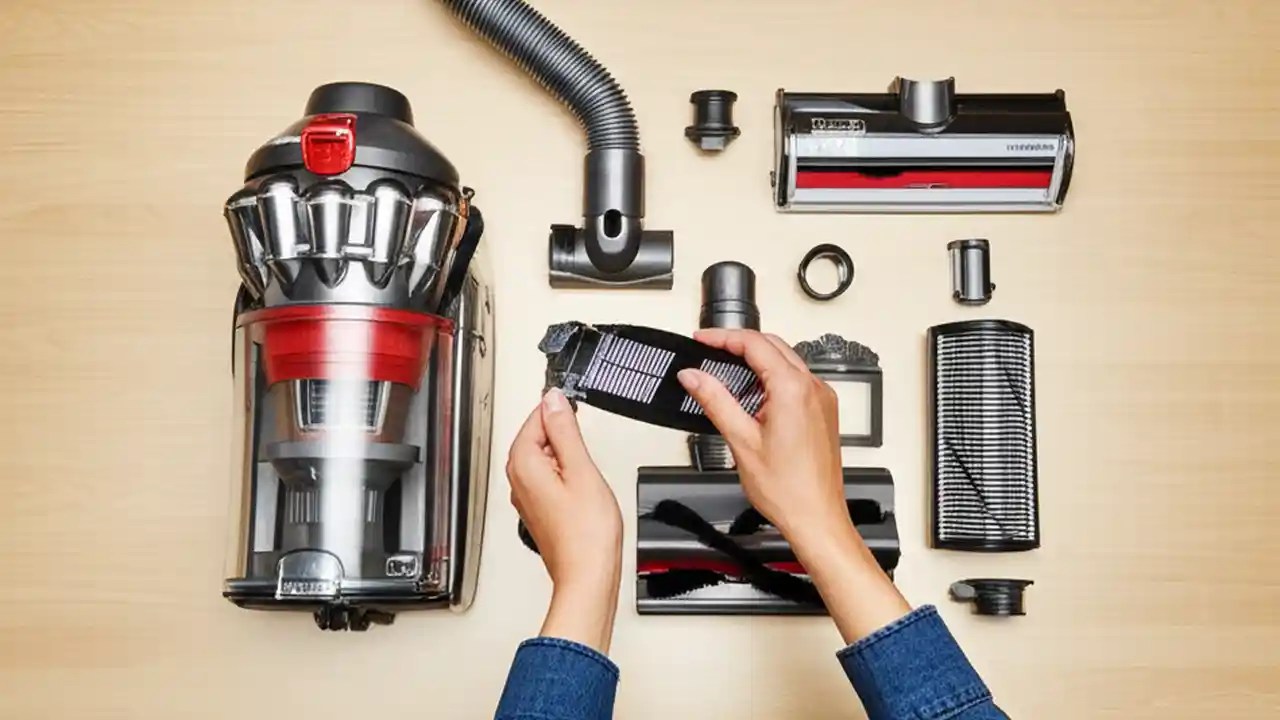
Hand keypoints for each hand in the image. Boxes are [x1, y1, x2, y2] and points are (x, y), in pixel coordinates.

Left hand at [505, 388, 622, 651]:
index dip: (556, 407)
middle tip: (582, 422)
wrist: (587, 576)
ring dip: (560, 448)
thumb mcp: (581, 469)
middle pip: (534, 437)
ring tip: (583, 450)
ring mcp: (527, 497)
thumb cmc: (586, 533)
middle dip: (557, 426)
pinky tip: (579, 475)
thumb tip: (553, 400)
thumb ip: (565, 431)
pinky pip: (545, 476)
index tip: (573, 401)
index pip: (534, 419)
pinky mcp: (538, 510)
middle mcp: (518, 481)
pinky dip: (561, 469)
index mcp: (524, 465)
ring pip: (539, 457)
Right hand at [677, 329, 909, 642]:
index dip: (723, 337)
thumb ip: (715, 401)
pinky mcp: (824, 412)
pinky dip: (772, 379)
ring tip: (725, 375)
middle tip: (708, 351)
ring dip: (757, 361)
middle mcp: (813, 389)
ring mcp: (822, 399)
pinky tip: (753, 396)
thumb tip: (694, 376)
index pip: (755, 344)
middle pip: (772, 346)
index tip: (702, 340)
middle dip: (739, 344)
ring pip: (786, 361)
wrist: (817, 518)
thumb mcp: (741, 441)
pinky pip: (797, 381)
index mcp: (793, 390)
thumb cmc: (789, 490)